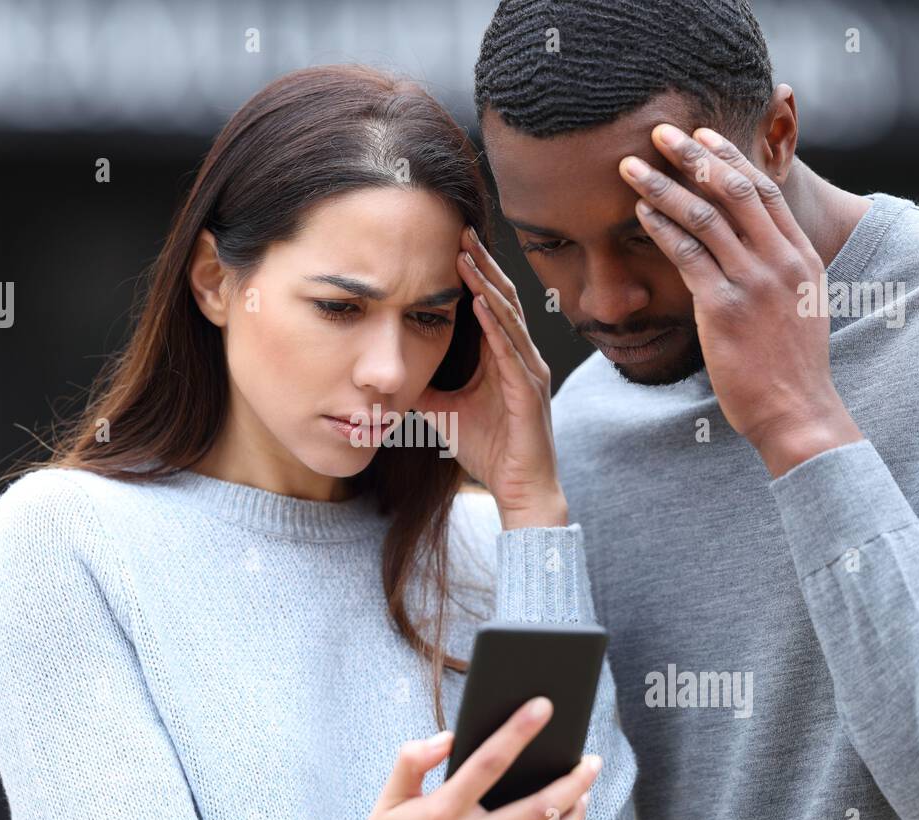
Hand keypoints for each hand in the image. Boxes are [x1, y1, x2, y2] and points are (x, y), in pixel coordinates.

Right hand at [338, 697, 600, 819]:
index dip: (518, 730)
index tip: (542, 706)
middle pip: (538, 807)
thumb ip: (412, 761)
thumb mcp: (389, 799)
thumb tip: (447, 737)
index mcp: (444, 811)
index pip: (490, 762)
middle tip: (591, 760)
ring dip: (576, 814)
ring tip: (585, 792)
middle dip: (573, 779)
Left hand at [416, 226, 568, 528]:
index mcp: (505, 357)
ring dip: (487, 285)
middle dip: (483, 265)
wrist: (520, 490)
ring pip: (508, 317)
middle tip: (463, 231)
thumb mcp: (444, 411)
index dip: (475, 274)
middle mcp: (522, 357)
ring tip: (467, 256)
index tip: (453, 243)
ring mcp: (530, 372)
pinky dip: (495, 325)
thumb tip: (388, 374)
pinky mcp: (530, 392)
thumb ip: (423, 387)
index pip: (491, 304)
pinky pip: (511, 351)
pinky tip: (480, 302)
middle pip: (503, 299)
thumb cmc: (490, 450)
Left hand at [618, 124, 862, 477]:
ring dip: (664, 185)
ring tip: (631, 165)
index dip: (730, 157)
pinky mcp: (725, 307)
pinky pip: (688, 255)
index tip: (702, 135)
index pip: (764, 190)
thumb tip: (751, 249)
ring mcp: (754, 281)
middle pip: (734, 189)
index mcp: (801, 256)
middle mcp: (780, 260)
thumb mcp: (798, 307)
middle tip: (660, 130)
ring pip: (706, 216)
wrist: (797, 410)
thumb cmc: (789, 367)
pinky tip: (638, 212)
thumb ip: (778, 271)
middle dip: (693, 155)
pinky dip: (661, 227)